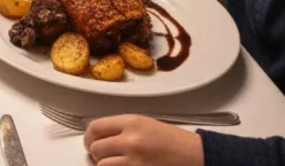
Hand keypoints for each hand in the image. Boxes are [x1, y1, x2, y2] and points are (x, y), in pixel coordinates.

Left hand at [85, 115, 203, 165]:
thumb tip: (98, 137)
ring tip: (113, 163)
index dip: (88, 137)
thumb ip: (121, 128)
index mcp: (132, 123)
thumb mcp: (145, 124)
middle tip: (102, 155)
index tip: (89, 142)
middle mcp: (131, 141)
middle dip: (96, 153)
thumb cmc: (173, 141)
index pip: (95, 127)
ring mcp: (134, 161)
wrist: (195, 156)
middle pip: (96, 148)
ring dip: (104, 165)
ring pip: (102, 165)